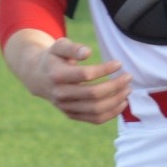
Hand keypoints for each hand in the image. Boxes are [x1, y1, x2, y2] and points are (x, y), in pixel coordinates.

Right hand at [6, 33, 133, 123]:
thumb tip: (88, 53)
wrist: (38, 77)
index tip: (119, 63)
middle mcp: (60, 94)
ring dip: (116, 101)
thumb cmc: (53, 58)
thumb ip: (73, 48)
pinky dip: (111, 113)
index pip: (85, 75)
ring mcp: (65, 107)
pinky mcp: (71, 115)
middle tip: (128, 77)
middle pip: (93, 94)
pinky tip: (122, 103)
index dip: (104, 69)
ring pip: (96, 109)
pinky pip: (94, 119)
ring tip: (128, 90)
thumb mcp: (59, 46)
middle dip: (115, 86)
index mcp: (57, 75)